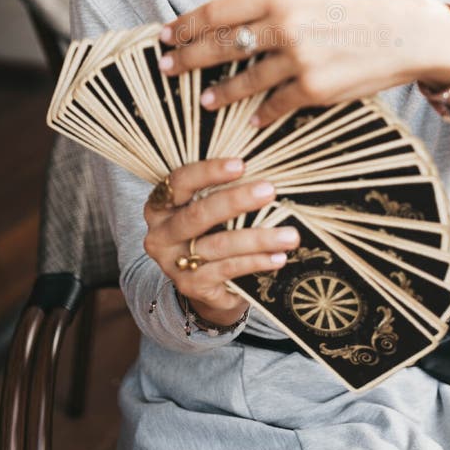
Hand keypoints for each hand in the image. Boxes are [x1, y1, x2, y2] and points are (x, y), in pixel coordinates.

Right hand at [143, 157, 299, 326]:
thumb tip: (263, 165)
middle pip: (198, 215)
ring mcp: (173, 263)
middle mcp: (160, 234)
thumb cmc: (209, 230)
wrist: (203, 281)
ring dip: (258, 238)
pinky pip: (228, 269)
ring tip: (290, 235)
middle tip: (269, 191)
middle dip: (236, 201)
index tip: (241, 164)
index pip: (179, 182)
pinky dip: (256, 262)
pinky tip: (278, 257)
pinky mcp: (191, 285)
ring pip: (219, 245)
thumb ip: (221, 188)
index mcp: (159, 205)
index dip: (208, 172)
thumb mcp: (204, 206)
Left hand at [159, 0, 449, 126]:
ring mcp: (299, 58)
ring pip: (243, 81)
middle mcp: (285, 24)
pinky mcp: (314, 89)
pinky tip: (250, 121)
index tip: (166, 35)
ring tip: (203, 100)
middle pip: (221, 44)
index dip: (187, 24)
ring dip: (218, 93)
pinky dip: (260, 115)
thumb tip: (227, 24)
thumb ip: (270, 8)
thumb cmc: (352, 14)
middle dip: (187, 58)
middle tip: (166, 68)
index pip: (218, 10)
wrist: (403, 34)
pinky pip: (275, 106)